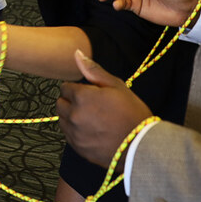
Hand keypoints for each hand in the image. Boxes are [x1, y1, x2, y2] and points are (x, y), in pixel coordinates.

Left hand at [56, 50, 152, 169]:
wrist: (140, 145)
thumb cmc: (131, 113)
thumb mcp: (116, 86)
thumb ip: (93, 70)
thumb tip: (77, 54)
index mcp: (81, 97)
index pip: (65, 87)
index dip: (77, 89)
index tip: (89, 93)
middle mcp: (74, 115)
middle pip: (60, 104)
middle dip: (70, 102)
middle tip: (89, 105)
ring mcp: (74, 133)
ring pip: (62, 120)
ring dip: (71, 117)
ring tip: (91, 119)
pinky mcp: (78, 148)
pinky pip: (68, 135)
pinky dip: (75, 132)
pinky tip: (91, 131)